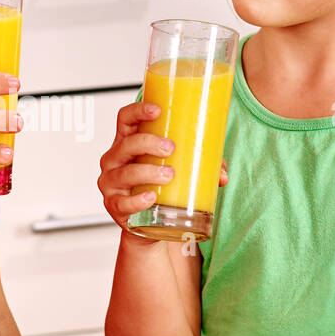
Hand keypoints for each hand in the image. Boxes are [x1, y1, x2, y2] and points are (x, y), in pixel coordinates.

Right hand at [97, 101, 227, 240]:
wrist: (145, 225)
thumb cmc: (157, 187)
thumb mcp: (174, 169)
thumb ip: (201, 167)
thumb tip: (222, 175)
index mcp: (128, 143)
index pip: (125, 119)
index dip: (138, 111)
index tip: (158, 111)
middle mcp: (115, 160)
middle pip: (126, 144)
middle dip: (148, 143)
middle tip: (170, 148)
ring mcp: (111, 183)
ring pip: (126, 173)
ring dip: (148, 171)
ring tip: (168, 175)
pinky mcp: (115, 206)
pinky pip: (123, 203)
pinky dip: (138, 200)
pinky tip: (151, 197)